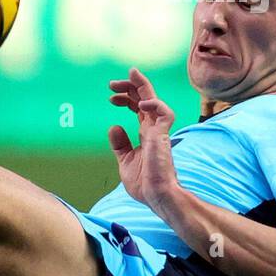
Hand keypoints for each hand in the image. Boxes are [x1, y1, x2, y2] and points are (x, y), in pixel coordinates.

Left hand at [107, 68, 180, 211]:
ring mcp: (159, 131)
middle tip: (112, 83)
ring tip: (125, 79)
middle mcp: (154, 129)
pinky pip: (164, 113)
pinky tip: (141, 103)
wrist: (155, 196)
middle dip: (131, 87)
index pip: (139, 108)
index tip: (111, 97)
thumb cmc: (144, 183)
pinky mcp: (163, 136)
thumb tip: (114, 126)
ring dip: (141, 86)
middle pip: (145, 99)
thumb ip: (120, 144)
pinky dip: (154, 104)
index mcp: (146, 133)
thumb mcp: (125, 161)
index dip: (127, 98)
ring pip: (154, 100)